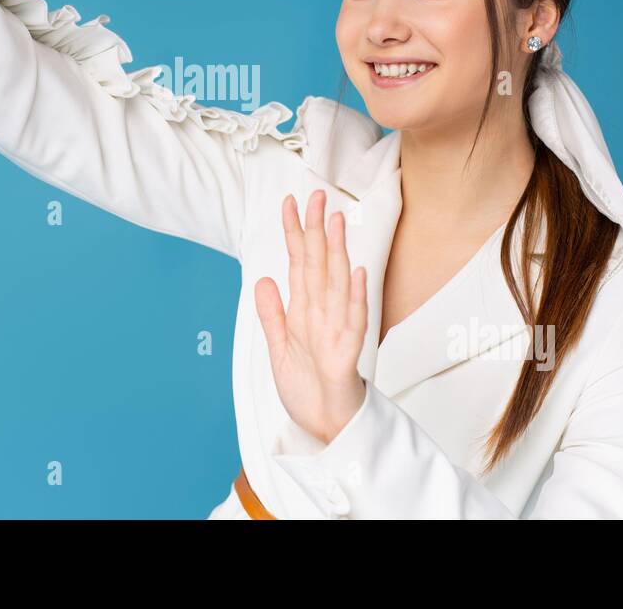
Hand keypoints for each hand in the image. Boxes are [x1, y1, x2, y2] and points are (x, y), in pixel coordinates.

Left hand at [254, 190, 368, 444]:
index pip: (299, 264)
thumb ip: (271, 315)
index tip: (287, 204)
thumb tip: (263, 279)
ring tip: (335, 222)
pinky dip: (356, 298)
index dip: (293, 234)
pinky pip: (353, 322)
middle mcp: (321, 315)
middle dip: (315, 230)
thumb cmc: (308, 389)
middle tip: (314, 195)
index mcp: (304, 312)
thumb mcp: (279, 350)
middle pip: (319, 265)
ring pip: (337, 284)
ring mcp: (336, 332)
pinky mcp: (345, 354)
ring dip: (337, 253)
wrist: (324, 427)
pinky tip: (359, 273)